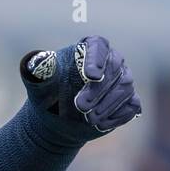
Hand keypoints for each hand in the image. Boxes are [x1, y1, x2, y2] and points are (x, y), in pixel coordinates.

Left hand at [21, 36, 140, 138]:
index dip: (97, 59)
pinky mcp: (127, 100)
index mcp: (87, 49)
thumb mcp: (37, 82)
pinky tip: (100, 125)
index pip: (98, 45)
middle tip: (81, 106)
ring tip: (88, 119)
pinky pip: (131, 105)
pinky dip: (118, 115)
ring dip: (107, 104)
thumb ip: (38, 69)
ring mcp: (121, 80)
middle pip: (115, 67)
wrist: (56, 120)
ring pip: (125, 87)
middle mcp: (109, 60)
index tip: (91, 76)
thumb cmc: (47, 94)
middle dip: (99, 89)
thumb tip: (41, 62)